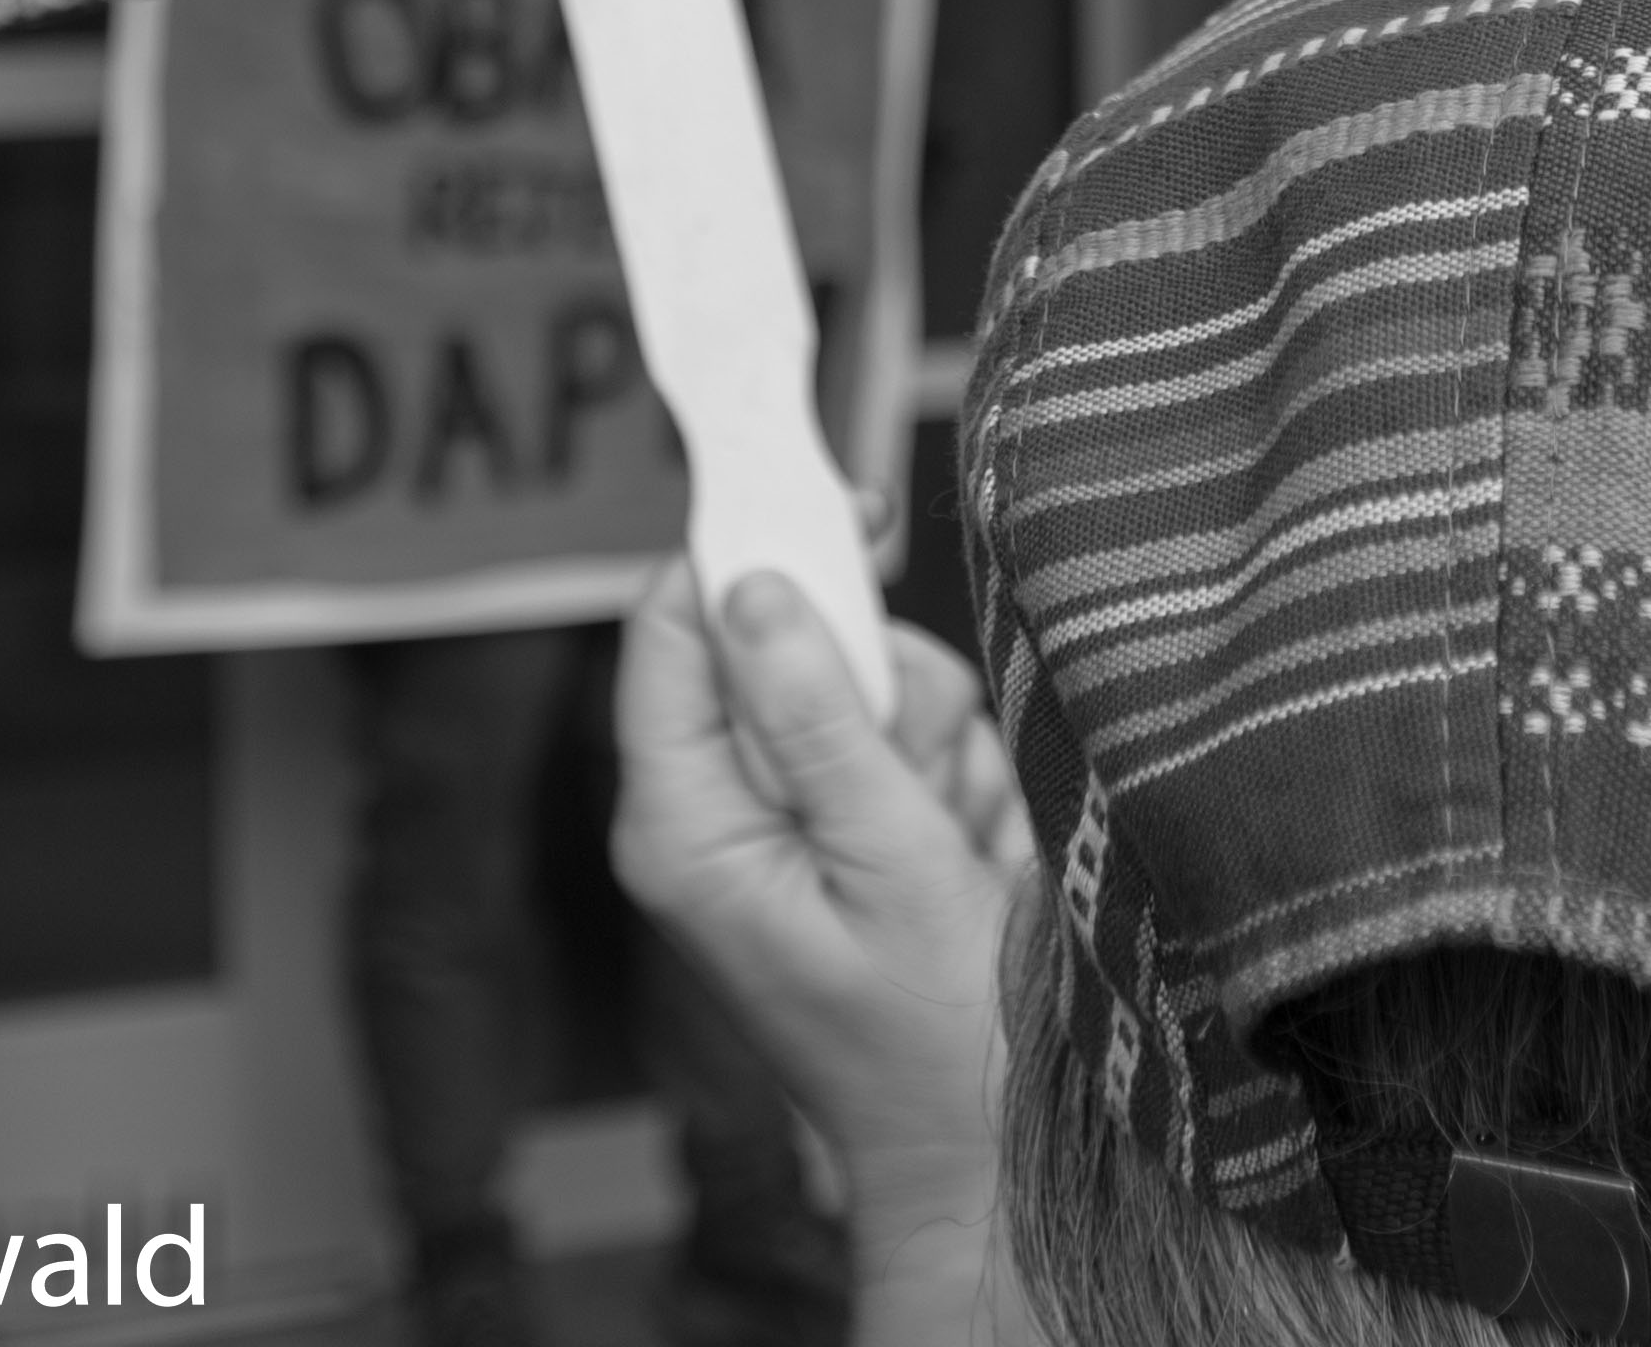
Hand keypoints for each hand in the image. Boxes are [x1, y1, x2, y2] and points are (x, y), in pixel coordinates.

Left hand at [612, 557, 1030, 1267]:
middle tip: (920, 769)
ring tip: (952, 839)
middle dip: (878, 681)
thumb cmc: (926, 1034)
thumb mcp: (882, 860)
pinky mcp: (846, 827)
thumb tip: (751, 587)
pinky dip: (950, 773)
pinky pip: (906, 732)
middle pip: (783, 642)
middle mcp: (719, 808)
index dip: (745, 554)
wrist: (980, 1144)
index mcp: (683, 822)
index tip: (840, 506)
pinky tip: (965, 850)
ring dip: (929, 738)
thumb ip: (818, 718)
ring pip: (864, 680)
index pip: (669, 630)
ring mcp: (786, 818)